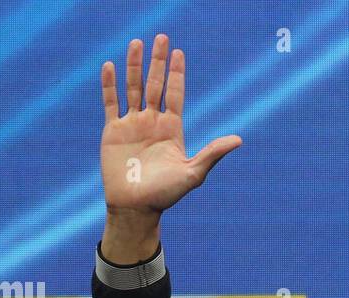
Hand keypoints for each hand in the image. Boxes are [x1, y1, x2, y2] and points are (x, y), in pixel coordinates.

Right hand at [99, 34, 240, 218]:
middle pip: (154, 85)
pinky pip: (110, 103)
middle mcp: (152, 122)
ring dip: (134, 66)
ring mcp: (132, 125)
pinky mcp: (113, 131)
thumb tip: (239, 140)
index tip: (178, 53)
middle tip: (161, 37)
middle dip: (157, 62)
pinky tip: (110, 66)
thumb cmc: (166, 195)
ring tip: (136, 42)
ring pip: (132, 88)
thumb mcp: (193, 173)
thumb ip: (213, 154)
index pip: (176, 94)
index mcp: (172, 129)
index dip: (177, 74)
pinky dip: (109, 85)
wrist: (136, 207)